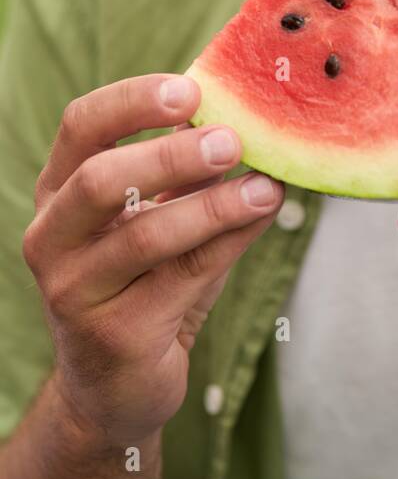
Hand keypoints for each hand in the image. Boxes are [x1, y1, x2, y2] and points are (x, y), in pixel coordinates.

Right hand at [23, 74, 283, 445]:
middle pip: (99, 180)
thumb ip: (189, 171)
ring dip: (214, 205)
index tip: (190, 88)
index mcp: (58, 193)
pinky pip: (181, 278)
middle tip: (233, 140)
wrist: (115, 390)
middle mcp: (52, 238)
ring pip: (145, 236)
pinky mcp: (113, 334)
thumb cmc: (144, 286)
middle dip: (170, 155)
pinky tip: (262, 217)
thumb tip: (245, 112)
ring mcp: (75, 290)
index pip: (81, 127)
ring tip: (265, 187)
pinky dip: (229, 241)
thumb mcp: (160, 217)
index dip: (133, 100)